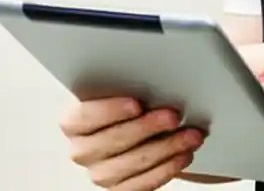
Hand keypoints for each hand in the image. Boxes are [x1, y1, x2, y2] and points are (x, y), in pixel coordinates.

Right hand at [59, 98, 205, 189]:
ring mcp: (99, 174)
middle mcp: (82, 152)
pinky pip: (144, 183)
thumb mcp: (118, 94)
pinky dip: (168, 168)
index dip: (111, 110)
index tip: (137, 104)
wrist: (129, 136)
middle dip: (147, 128)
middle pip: (113, 141)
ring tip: (190, 136)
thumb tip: (152, 83)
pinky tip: (183, 155)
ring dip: (166, 148)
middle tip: (173, 116)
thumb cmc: (124, 111)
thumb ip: (124, 89)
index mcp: (73, 123)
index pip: (85, 117)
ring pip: (133, 164)